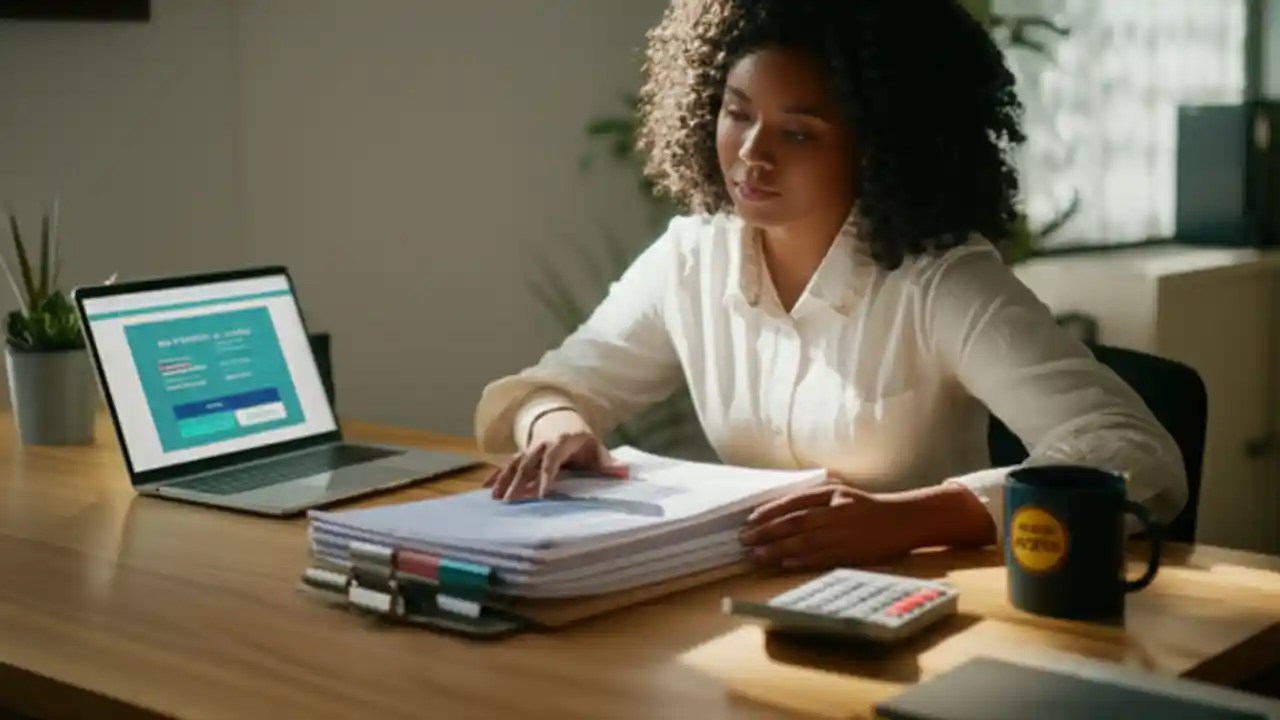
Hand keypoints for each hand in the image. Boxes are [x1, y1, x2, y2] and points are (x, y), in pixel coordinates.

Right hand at [483, 430, 627, 501]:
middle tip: (511, 502)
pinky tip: (485, 489)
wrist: (561, 418)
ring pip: (513, 464)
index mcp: (560, 442)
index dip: (546, 477)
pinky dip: (496, 476)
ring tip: (495, 498)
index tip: (540, 495)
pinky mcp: (520, 454)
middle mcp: (541, 444)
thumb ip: (607, 462)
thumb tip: (625, 473)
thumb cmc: (581, 439)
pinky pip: (506, 465)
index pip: (552, 461)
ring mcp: (528, 448)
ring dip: (503, 480)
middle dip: (518, 483)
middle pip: (528, 464)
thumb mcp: (595, 447)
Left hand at [738, 483, 914, 570]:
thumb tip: (778, 508)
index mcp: (831, 493)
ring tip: (756, 556)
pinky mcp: (852, 553)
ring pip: (805, 542)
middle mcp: (836, 512)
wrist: (904, 519)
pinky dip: (803, 561)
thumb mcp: (840, 492)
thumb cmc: (866, 507)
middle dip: (767, 532)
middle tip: (744, 540)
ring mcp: (844, 533)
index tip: (749, 521)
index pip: (793, 502)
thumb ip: (813, 498)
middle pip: (795, 523)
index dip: (769, 512)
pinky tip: (785, 565)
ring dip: (778, 550)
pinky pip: (823, 557)